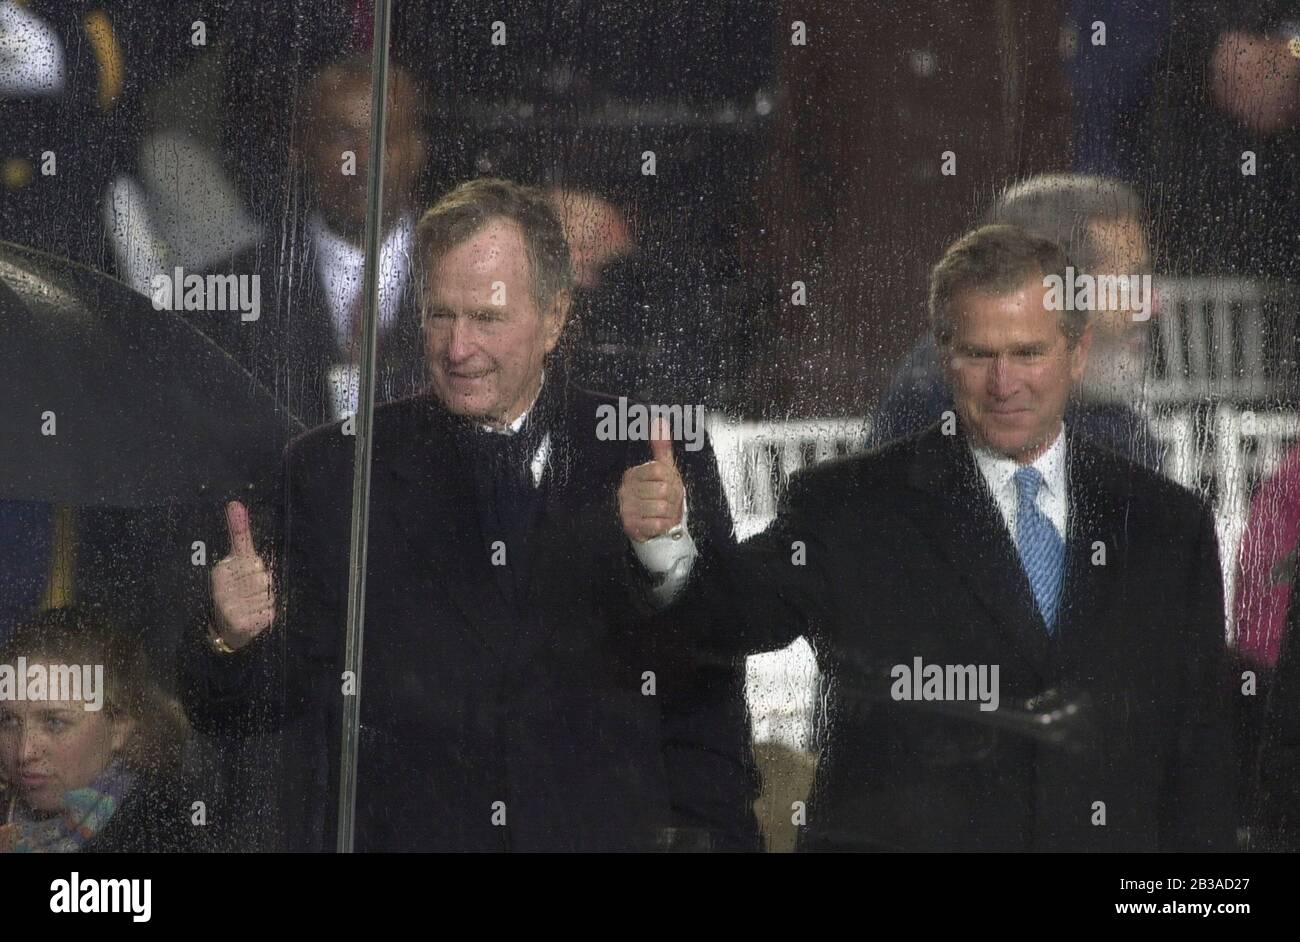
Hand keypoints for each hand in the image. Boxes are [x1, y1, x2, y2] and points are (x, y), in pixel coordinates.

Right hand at [210, 500, 275, 649]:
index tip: (247, 577)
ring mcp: (230, 607)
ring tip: (251, 605)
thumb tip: (235, 503)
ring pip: (269, 596)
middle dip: (263, 586)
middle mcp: (221, 589)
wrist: (226, 628)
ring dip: (266, 601)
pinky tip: (254, 617)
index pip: (256, 563)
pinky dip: (267, 615)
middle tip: (250, 593)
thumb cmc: (236, 588)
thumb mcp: (237, 559)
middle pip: (265, 578)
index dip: (258, 571)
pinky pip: (270, 612)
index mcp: (220, 571)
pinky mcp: (241, 624)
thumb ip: (239, 533)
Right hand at [619, 419, 684, 541]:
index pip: (659, 470)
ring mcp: (626, 508)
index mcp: (633, 474)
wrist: (653, 526)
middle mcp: (625, 490)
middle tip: (666, 502)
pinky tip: (657, 523)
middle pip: (662, 490)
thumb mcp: (663, 469)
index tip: (667, 484)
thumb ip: (661, 446)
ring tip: (661, 513)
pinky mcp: (630, 526)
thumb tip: (660, 421)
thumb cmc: (659, 496)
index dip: (670, 479)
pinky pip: (658, 524)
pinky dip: (663, 525)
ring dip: (668, 513)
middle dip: (671, 498)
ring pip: (661, 507)